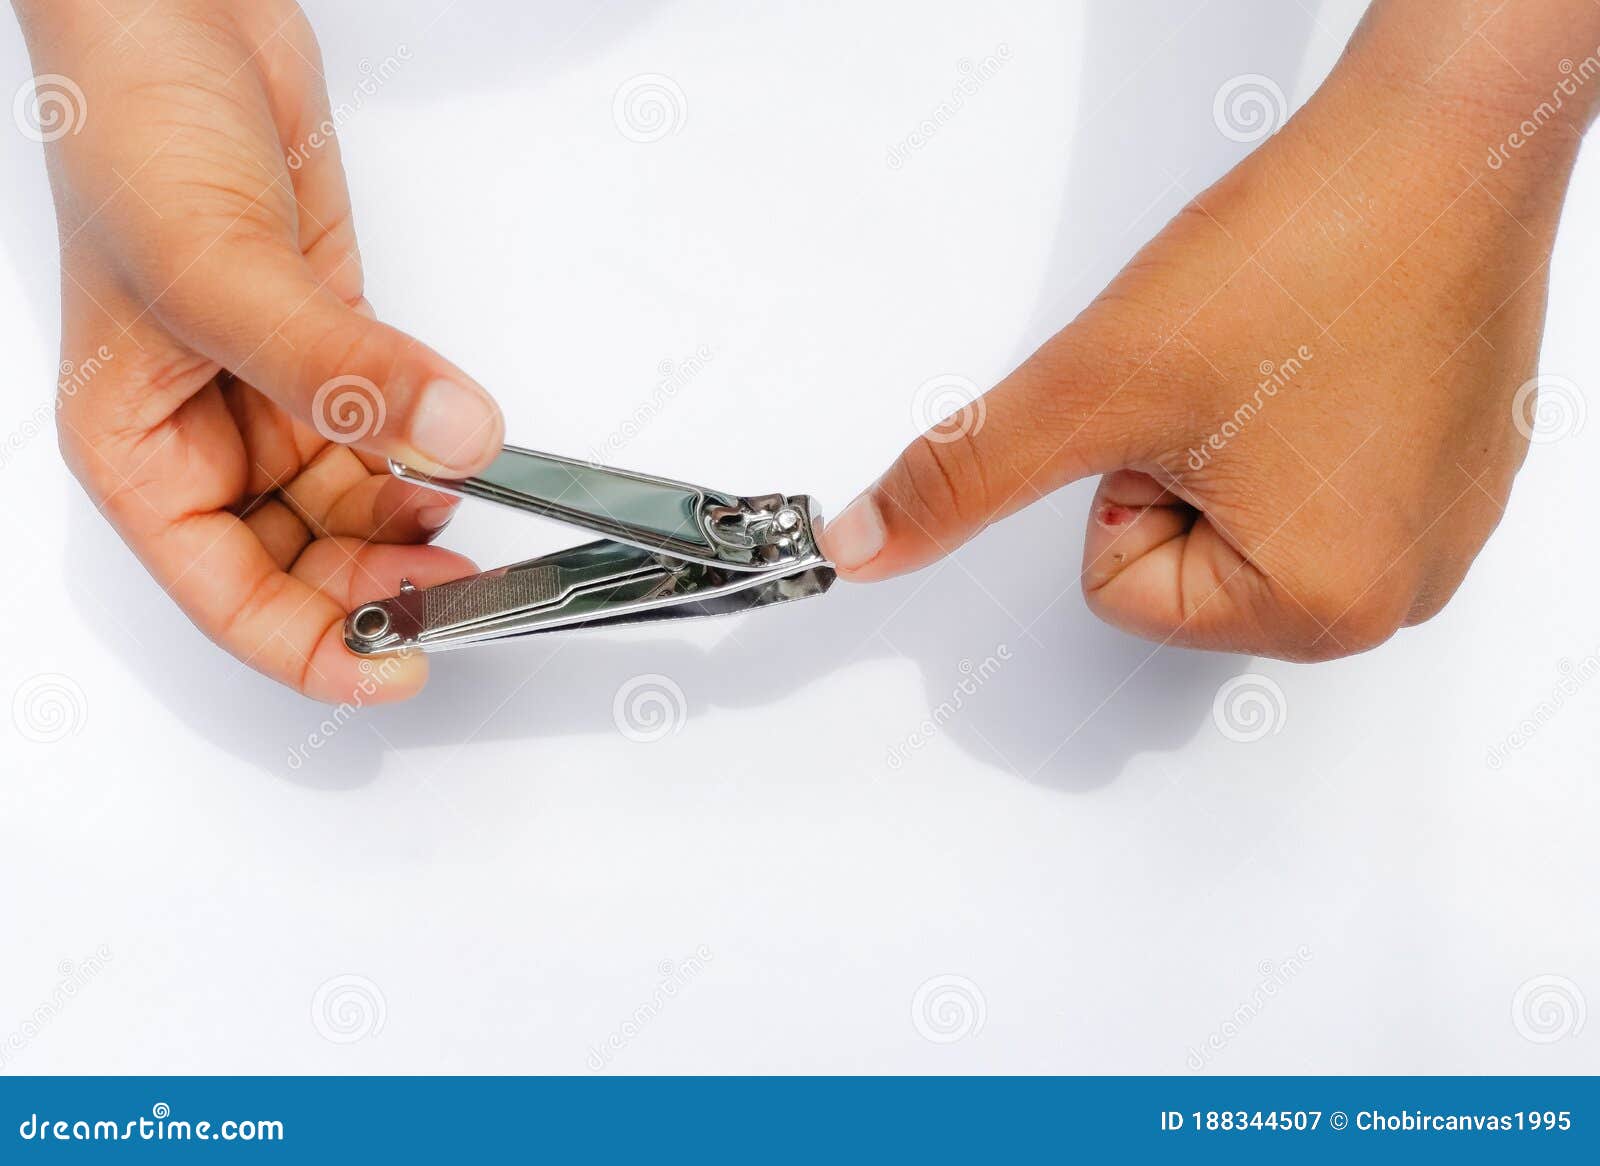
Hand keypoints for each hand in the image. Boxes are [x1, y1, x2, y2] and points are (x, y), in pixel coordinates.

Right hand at [15, 0, 502, 701]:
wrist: (176, 14)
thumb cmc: (127, 127)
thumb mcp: (219, 271)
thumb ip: (339, 367)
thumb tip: (446, 437)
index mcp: (137, 450)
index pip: (226, 595)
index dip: (314, 648)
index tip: (403, 665)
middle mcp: (204, 439)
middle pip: (299, 566)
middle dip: (377, 590)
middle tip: (461, 588)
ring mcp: (273, 398)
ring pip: (351, 512)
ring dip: (411, 530)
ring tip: (469, 523)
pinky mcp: (335, 353)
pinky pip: (386, 441)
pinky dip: (427, 461)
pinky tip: (462, 459)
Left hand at [821, 0, 1598, 660]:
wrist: (1439, 140)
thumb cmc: (1306, 255)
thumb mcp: (1094, 385)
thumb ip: (965, 477)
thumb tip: (864, 545)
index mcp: (1324, 609)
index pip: (1122, 590)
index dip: (1121, 480)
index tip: (1187, 403)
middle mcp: (1398, 596)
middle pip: (1186, 571)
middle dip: (1179, 472)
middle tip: (1234, 382)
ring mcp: (1440, 534)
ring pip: (1246, 520)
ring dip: (1232, 445)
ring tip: (1281, 364)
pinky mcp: (1460, 474)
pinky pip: (1318, 480)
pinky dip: (1297, 423)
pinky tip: (1326, 354)